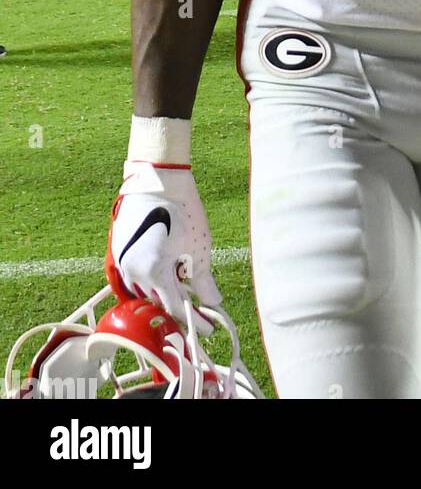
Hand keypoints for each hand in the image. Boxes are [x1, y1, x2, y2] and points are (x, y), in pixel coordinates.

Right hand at [107, 161, 222, 334]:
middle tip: (198, 316)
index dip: (192, 320)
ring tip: (184, 298)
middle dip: (178, 311)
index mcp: (154, 271)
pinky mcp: (119, 255)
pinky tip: (165, 283)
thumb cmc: (182, 210)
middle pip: (157, 303)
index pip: (174, 307)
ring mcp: (123, 264)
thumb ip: (204, 280)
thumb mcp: (198, 247)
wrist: (158, 181)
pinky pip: (133, 280)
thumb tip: (214, 302)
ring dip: (162, 298)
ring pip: (143, 294)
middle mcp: (133, 272)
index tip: (207, 327)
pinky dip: (150, 285)